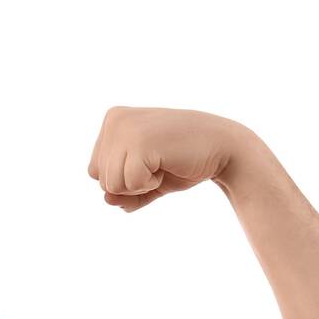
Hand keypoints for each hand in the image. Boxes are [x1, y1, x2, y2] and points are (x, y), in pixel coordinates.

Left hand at [86, 107, 251, 212]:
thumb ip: (121, 193)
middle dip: (131, 184)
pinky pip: (128, 185)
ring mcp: (126, 127)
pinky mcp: (140, 141)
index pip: (95, 172)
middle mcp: (115, 119)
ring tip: (162, 163)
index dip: (123, 179)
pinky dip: (150, 185)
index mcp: (112, 120)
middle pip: (101, 180)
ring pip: (110, 185)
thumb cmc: (182, 162)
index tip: (149, 161)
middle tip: (159, 163)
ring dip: (140, 186)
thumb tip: (107, 199)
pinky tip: (167, 164)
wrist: (223, 149)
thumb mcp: (145, 180)